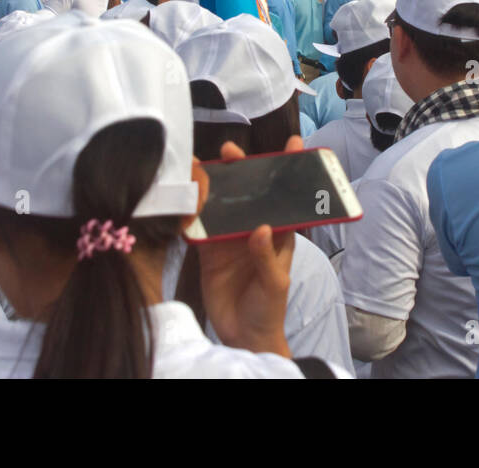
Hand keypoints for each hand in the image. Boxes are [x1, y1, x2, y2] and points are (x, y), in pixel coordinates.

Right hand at [196, 140, 294, 356]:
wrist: (243, 334)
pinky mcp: (209, 250)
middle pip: (249, 192)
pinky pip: (200, 227)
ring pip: (222, 203)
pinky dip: (192, 213)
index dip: (290, 169)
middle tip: (230, 152)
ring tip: (201, 165)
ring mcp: (230, 238)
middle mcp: (254, 228)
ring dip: (213, 185)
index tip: (293, 143)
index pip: (286, 196)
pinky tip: (185, 196)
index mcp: (279, 232)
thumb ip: (267, 257)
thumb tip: (262, 230)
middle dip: (241, 169)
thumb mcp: (276, 283)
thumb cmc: (269, 307)